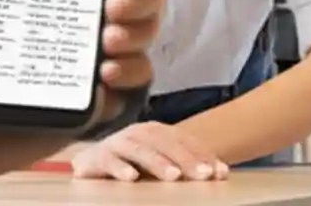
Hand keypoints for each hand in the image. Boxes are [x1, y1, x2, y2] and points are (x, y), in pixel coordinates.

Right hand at [72, 122, 229, 182]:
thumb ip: (183, 164)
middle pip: (166, 143)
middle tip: (204, 175)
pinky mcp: (98, 157)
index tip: (220, 172)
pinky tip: (131, 178)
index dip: (203, 155)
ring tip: (174, 176)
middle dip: (187, 159)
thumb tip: (219, 173)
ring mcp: (118, 143)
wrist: (91, 160)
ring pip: (141, 150)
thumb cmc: (131, 163)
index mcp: (157, 132)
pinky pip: (110, 161)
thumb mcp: (159, 161)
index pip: (184, 141)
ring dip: (158, 163)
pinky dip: (120, 168)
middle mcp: (139, 133)